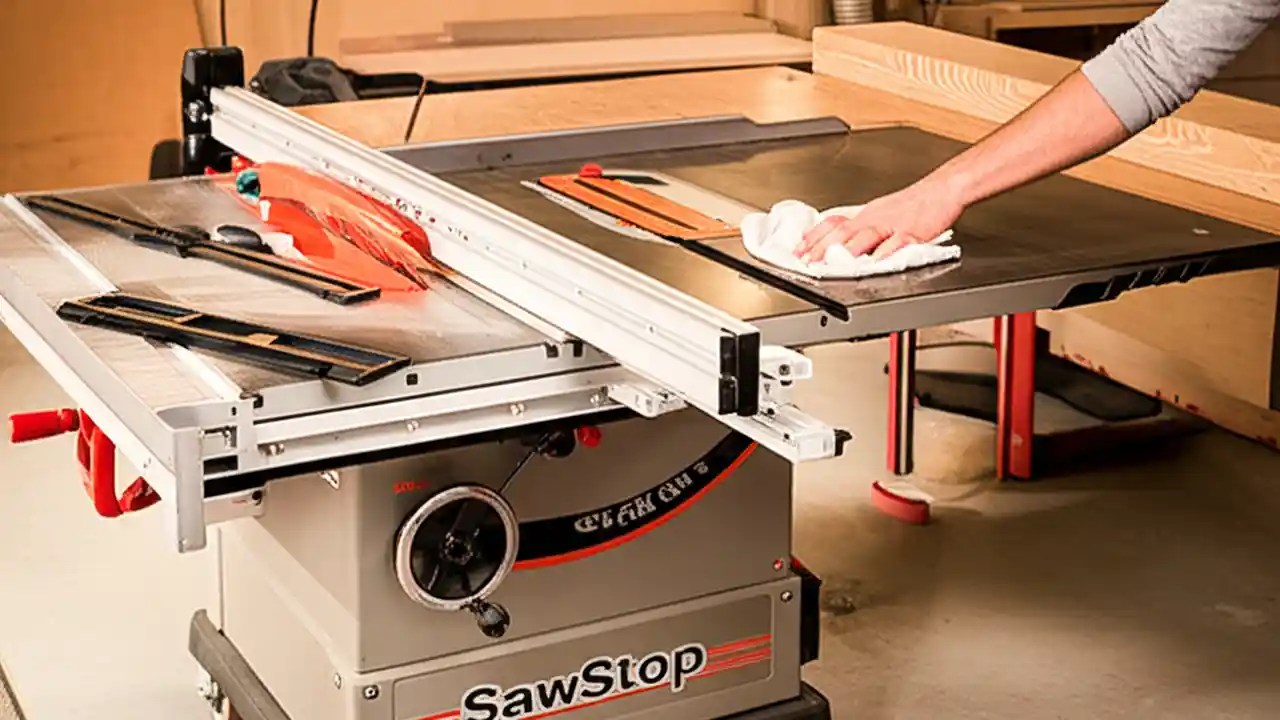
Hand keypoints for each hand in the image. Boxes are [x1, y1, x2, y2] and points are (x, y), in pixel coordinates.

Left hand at [795, 178, 965, 262]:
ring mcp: (893, 224)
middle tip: (808, 261)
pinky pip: (898, 242)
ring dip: (848, 250)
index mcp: (866, 214)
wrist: (943, 188)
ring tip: (834, 263)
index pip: (832, 224)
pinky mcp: (913, 231)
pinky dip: (886, 253)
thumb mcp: (880, 210)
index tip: (797, 250)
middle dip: (823, 247)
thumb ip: (860, 227)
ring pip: (866, 235)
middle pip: (843, 231)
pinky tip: (876, 262)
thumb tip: (839, 241)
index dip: (813, 237)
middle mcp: (875, 217)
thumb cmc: (914, 203)